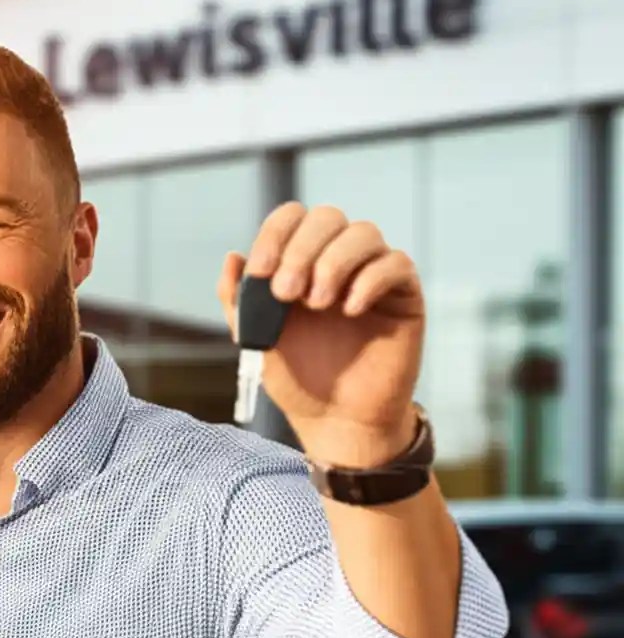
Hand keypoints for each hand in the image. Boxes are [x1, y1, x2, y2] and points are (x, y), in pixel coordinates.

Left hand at [217, 202, 424, 466]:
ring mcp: (373, 273)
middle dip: (301, 249)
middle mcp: (337, 259)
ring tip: (318, 305)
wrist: (337, 420)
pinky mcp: (404, 295)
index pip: (292, 217)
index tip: (261, 272)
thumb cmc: (298, 378)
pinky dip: (369, 281)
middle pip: (327, 216)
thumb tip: (233, 256)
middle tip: (287, 293)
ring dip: (333, 263)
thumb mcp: (256, 338)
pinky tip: (349, 310)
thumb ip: (240, 300)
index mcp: (300, 261)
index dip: (275, 234)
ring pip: (363, 232)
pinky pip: (396, 263)